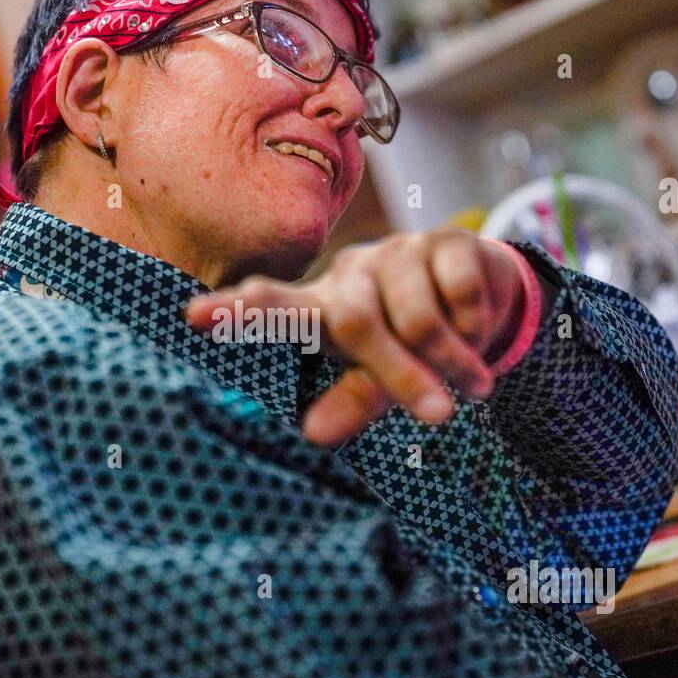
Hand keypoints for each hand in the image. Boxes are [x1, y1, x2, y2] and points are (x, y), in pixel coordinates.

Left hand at [186, 228, 529, 446]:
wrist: (484, 294)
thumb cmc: (411, 341)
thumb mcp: (380, 377)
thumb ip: (352, 400)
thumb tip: (313, 435)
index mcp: (325, 308)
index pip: (274, 307)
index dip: (236, 313)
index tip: (193, 315)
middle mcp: (354, 273)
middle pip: (357, 323)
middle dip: (399, 375)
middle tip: (440, 416)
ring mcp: (399, 252)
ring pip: (419, 317)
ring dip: (453, 360)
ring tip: (474, 384)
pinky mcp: (448, 242)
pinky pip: (462, 296)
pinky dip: (478, 328)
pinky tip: (481, 332)